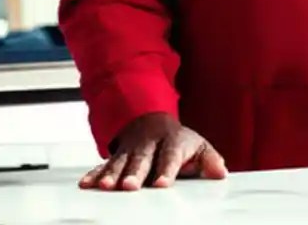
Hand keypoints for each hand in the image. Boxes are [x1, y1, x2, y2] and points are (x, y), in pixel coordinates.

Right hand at [79, 113, 226, 190]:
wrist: (152, 120)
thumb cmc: (179, 141)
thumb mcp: (199, 147)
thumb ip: (210, 160)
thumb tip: (221, 174)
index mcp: (172, 142)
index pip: (170, 156)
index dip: (167, 170)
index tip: (163, 184)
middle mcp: (149, 145)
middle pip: (142, 160)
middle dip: (134, 173)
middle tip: (129, 187)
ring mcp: (130, 150)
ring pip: (120, 162)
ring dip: (111, 174)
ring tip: (105, 187)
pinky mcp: (115, 156)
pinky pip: (103, 164)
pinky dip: (94, 174)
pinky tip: (86, 184)